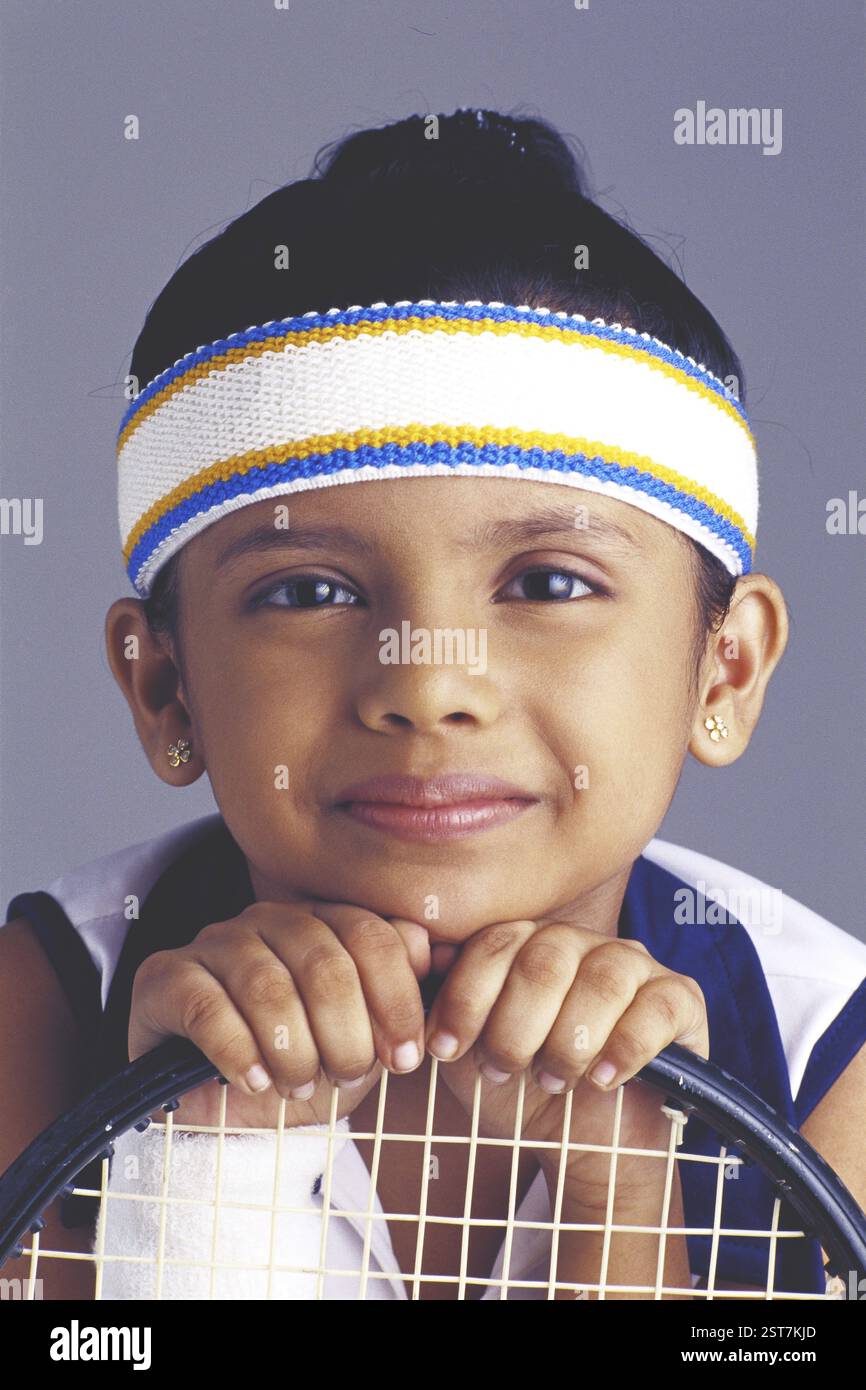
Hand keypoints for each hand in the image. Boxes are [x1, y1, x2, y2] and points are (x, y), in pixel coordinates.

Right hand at [129, 899, 432, 1130]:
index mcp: (322, 921)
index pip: (371, 936)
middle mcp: (268, 920)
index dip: (395, 999)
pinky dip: (239, 1053)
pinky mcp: (165, 977)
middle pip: (323, 961)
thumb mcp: (363, 1040)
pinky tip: (255, 1082)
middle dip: (346, 1032)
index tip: (405, 1057)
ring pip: (267, 986)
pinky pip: (208, 1008)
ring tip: (297, 1087)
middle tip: (348, 1075)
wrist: (228, 1115)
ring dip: (293, 1050)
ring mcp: (214, 943)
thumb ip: (398, 992)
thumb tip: (432, 952)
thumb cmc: (302, 1066)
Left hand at [421, 920, 708, 1203]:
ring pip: (602, 980)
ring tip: (553, 1080)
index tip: (445, 1050)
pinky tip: (601, 1081)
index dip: (466, 1000)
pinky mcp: (680, 1000)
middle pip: (544, 961)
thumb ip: (438, 1004)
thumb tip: (413, 950)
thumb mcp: (466, 1051)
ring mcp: (634, 965)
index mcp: (527, 941)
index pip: (494, 944)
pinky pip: (656, 1008)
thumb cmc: (521, 1088)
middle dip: (515, 1029)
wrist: (581, 1145)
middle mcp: (581, 942)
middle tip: (505, 1069)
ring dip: (568, 1043)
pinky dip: (624, 1049)